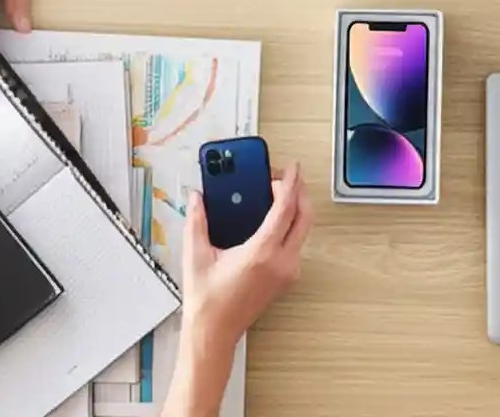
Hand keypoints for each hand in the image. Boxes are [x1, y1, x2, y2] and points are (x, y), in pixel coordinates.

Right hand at [164, 163, 312, 416]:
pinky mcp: (287, 278)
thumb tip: (197, 197)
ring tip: (279, 193)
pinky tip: (275, 217)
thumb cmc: (207, 301)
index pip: (285, 209)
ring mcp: (288, 271)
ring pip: (303, 230)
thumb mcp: (195, 255)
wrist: (214, 333)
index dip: (290, 183)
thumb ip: (197, 220)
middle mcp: (282, 262)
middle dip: (299, 191)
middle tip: (288, 176)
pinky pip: (296, 243)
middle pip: (304, 216)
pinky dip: (291, 224)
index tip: (292, 168)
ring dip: (296, 208)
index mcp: (262, 254)